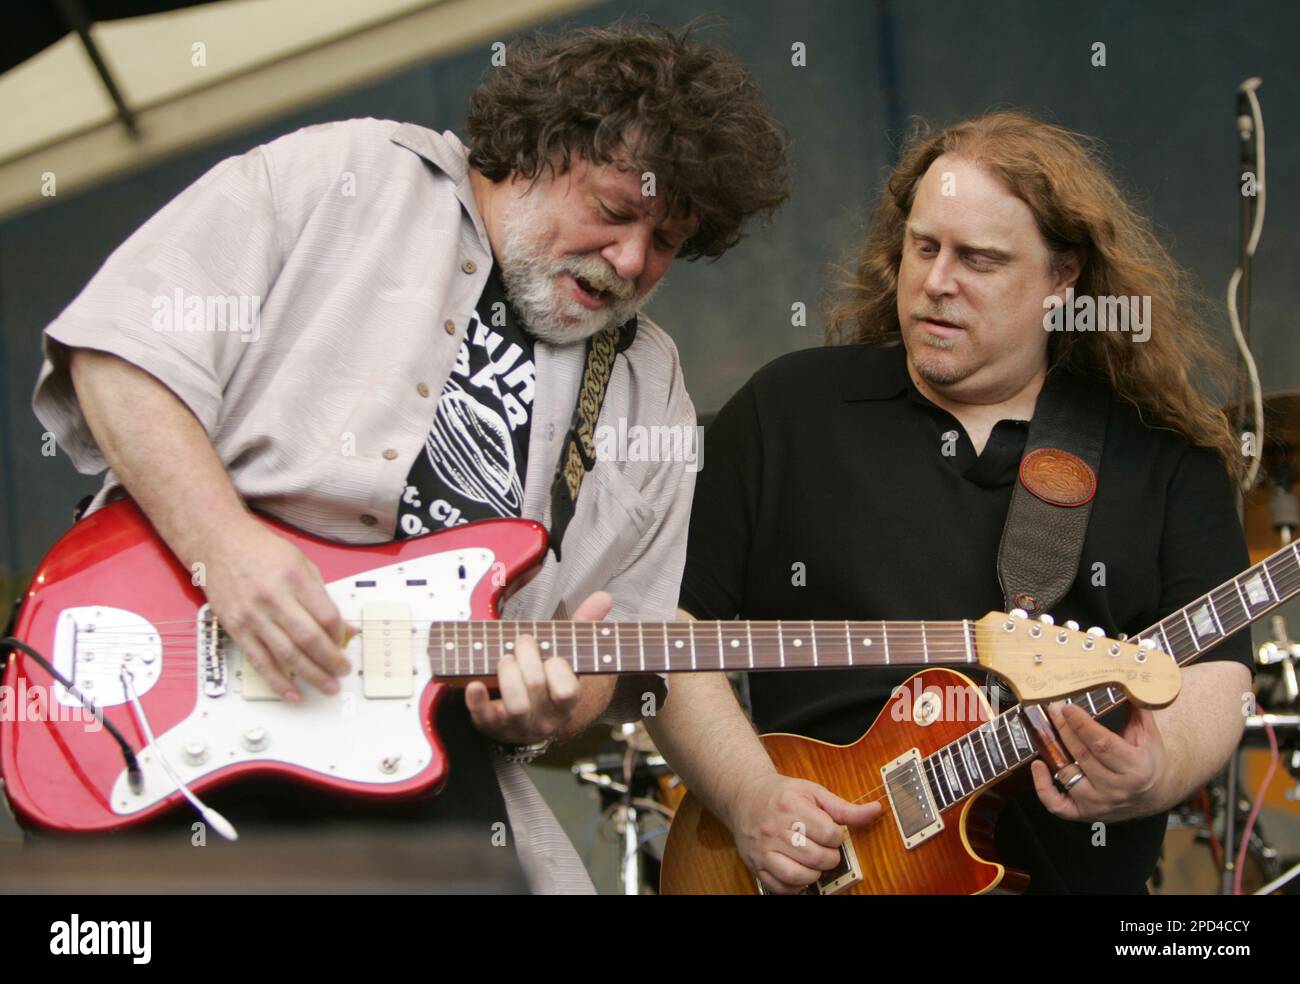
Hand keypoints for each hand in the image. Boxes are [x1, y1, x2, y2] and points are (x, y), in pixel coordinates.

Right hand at [198, 516, 351, 700]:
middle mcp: (273, 598)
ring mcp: (253, 616)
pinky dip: (278, 681)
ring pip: (286, 655)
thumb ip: (323, 597)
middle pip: (309, 639)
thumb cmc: (262, 551)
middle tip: (343, 673)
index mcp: (295, 579)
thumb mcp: (302, 564)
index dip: (340, 635)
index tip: (345, 643)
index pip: (326, 616)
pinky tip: (293, 693)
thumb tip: (344, 629)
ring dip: (311, 675)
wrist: (219, 543)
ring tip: (328, 687)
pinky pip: (259, 661)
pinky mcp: (236, 628)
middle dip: (331, 661)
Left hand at [466, 590, 613, 744]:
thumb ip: (584, 626)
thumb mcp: (565, 656)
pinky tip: (475, 684)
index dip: (557, 668)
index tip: (551, 656)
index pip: (567, 690)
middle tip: (522, 642)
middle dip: (526, 656)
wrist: (523, 719)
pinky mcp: (490, 725)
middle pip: (536, 686)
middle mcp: (544, 719)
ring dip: (507, 674)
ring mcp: (517, 725)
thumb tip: (604, 597)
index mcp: (565, 704)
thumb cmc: (545, 680)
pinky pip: (483, 716)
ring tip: (504, 659)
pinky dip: (477, 699)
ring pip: (516, 705)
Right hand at [727, 773, 881, 893]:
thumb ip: (844, 807)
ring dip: (813, 873)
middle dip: (829, 856)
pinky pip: (779, 888)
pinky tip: (798, 872)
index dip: (836, 836)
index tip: (830, 832)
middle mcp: (774, 829)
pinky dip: (794, 886)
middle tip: (825, 848)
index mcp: (790, 806)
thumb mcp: (813, 792)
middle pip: (815, 856)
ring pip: (797, 875)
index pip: (828, 833)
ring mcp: (762, 849)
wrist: (745, 796)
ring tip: (813, 862)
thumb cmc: (782, 795)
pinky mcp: (754, 865)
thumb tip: (875, 810)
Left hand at [1030, 700, 1169, 821]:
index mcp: (1136, 768)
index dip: (1081, 724)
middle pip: (1082, 756)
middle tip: (1053, 710)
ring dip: (1053, 752)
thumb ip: (1136, 707)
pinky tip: (1038, 765)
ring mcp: (1100, 803)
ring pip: (1069, 776)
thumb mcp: (1148, 733)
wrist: (1155, 794)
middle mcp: (1118, 789)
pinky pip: (1057, 805)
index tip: (1067, 707)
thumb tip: (1123, 680)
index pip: (1102, 744)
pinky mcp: (1085, 813)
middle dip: (1064, 729)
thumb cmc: (1148, 759)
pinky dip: (1043, 787)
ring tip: (1045, 730)